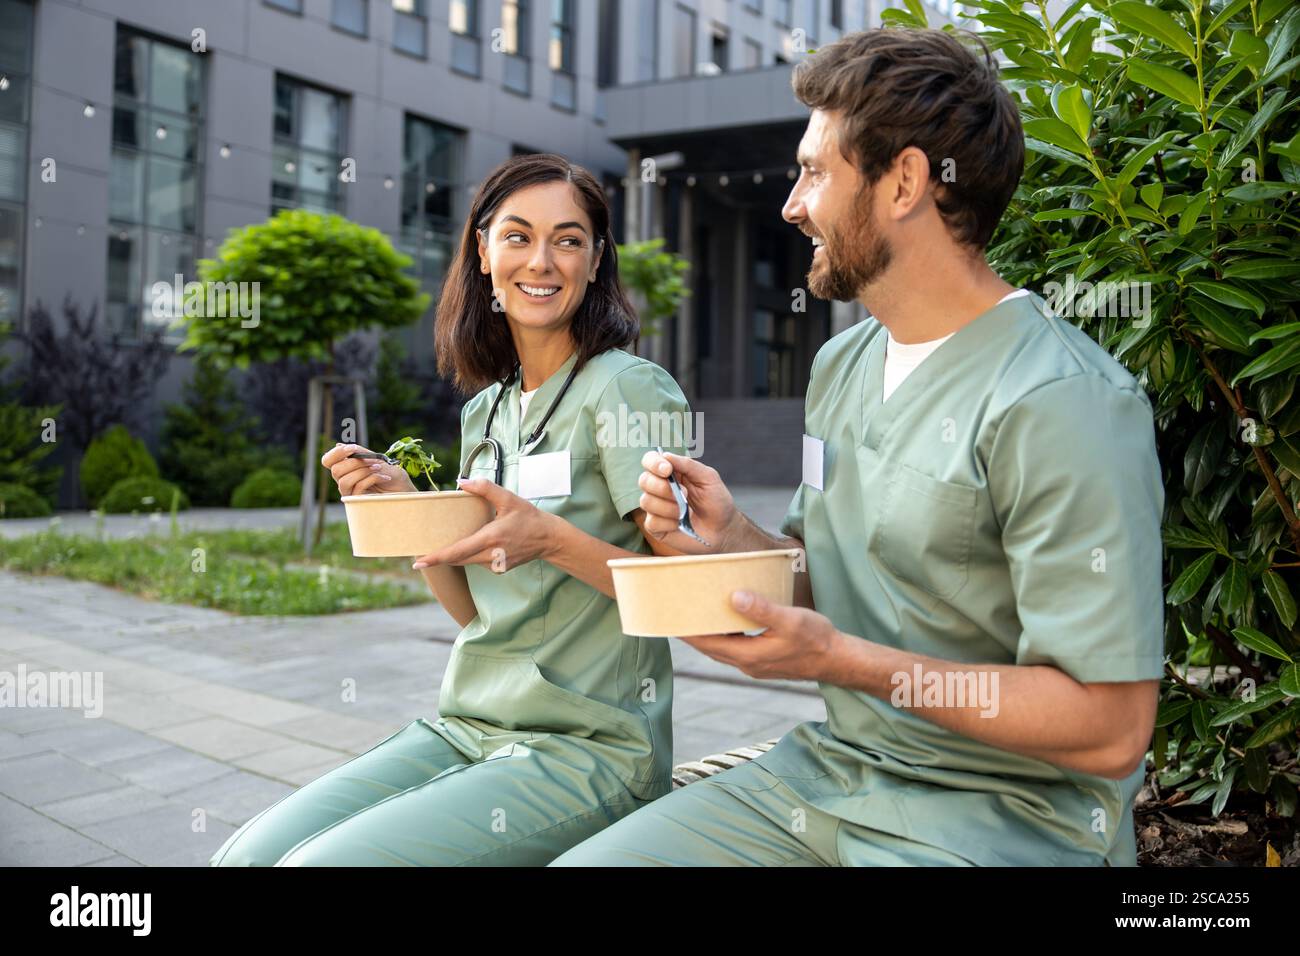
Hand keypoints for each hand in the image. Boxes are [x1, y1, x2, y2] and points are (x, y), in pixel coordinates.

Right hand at [320, 443, 416, 495]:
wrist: (406, 492)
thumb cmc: (394, 476)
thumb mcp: (379, 460)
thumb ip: (362, 454)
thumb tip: (339, 445)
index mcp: (347, 468)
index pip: (328, 460)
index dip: (336, 453)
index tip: (353, 448)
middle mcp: (345, 480)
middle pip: (335, 470)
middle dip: (355, 462)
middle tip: (373, 460)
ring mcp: (351, 492)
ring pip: (343, 481)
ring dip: (362, 471)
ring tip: (379, 468)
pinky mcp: (359, 502)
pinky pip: (357, 489)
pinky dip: (371, 479)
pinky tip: (384, 478)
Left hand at [411, 478, 557, 571]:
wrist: (549, 538)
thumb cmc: (529, 517)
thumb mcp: (508, 498)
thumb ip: (484, 488)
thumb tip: (461, 482)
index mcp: (490, 539)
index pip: (457, 552)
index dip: (436, 558)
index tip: (419, 562)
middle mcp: (491, 556)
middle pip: (458, 559)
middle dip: (440, 557)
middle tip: (423, 554)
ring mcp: (495, 565)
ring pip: (467, 561)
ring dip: (457, 553)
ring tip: (451, 543)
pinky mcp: (499, 569)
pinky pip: (478, 562)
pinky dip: (472, 554)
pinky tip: (479, 543)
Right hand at [637, 451, 739, 553]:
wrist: (723, 529)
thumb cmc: (717, 501)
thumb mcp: (708, 478)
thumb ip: (688, 465)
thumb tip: (666, 456)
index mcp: (671, 472)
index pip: (650, 460)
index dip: (654, 463)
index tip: (667, 470)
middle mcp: (659, 488)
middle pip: (644, 480)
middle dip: (663, 487)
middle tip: (685, 494)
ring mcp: (655, 508)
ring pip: (646, 501)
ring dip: (669, 507)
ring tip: (685, 511)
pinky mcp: (655, 527)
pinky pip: (652, 522)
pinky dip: (669, 523)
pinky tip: (680, 524)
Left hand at [679, 591, 842, 682]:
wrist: (838, 660)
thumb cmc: (816, 639)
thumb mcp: (790, 619)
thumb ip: (761, 610)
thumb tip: (735, 597)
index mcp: (749, 656)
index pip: (708, 644)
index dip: (688, 632)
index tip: (670, 620)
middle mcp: (747, 664)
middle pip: (711, 649)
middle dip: (693, 634)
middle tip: (676, 615)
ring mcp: (755, 666)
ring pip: (722, 650)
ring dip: (708, 636)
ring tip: (696, 617)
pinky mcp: (764, 663)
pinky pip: (735, 650)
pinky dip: (724, 637)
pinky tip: (726, 624)